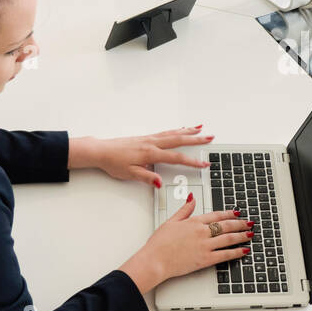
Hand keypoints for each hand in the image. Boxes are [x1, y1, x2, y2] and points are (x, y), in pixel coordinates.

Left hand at [69, 126, 213, 185]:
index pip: (176, 158)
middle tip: (210, 138)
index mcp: (150, 153)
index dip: (192, 161)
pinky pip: (166, 132)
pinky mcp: (145, 138)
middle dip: (196, 139)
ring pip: (173, 133)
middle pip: (179, 140)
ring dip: (188, 131)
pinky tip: (181, 129)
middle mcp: (152, 143)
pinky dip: (176, 130)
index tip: (204, 164)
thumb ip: (146, 177)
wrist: (101, 150)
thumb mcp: (129, 173)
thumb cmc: (113, 161)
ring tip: (201, 128)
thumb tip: (160, 182)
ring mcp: (149, 139)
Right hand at [119, 194, 252, 291]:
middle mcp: (202, 232)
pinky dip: (236, 252)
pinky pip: (225, 255)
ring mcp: (205, 246)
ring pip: (229, 239)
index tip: (237, 214)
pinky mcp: (205, 259)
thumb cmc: (159, 243)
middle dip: (240, 224)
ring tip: (251, 234)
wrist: (155, 260)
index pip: (216, 215)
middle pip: (226, 226)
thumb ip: (184, 210)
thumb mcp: (171, 221)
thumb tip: (192, 198)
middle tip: (249, 223)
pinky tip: (244, 251)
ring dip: (242, 236)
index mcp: (194, 222)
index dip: (229, 214)